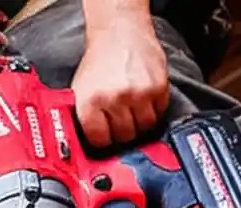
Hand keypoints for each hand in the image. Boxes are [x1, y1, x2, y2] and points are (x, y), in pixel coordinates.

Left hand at [72, 10, 169, 147]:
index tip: (106, 134)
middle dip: (122, 130)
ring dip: (140, 121)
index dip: (104, 138)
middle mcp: (114, 99)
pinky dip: (154, 109)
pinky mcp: (158, 87)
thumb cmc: (99, 61)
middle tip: (120, 118)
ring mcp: (138, 94)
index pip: (100, 140)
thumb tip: (89, 141)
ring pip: (145, 127)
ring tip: (132, 107)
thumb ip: (84, 116)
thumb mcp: (81, 89)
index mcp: (90, 101)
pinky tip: (144, 97)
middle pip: (125, 136)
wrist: (119, 32)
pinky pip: (160, 113)